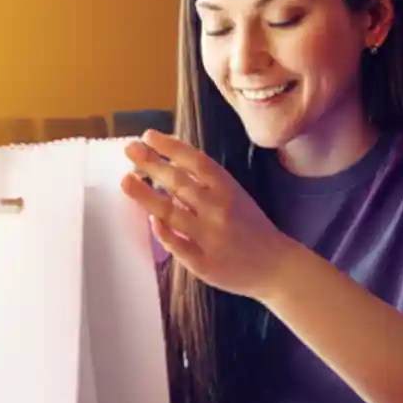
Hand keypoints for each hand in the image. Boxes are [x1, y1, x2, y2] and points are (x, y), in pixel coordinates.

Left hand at [120, 130, 294, 300]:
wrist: (276, 266)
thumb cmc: (251, 227)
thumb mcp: (235, 196)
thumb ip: (206, 183)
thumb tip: (169, 165)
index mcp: (228, 189)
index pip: (195, 161)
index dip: (171, 146)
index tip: (148, 135)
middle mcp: (218, 210)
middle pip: (178, 182)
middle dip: (151, 163)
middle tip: (129, 149)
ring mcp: (209, 237)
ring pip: (170, 212)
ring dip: (145, 195)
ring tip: (126, 180)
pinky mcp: (203, 263)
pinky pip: (175, 243)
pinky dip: (161, 230)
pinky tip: (151, 220)